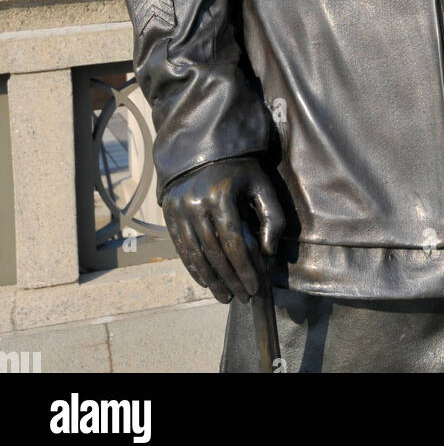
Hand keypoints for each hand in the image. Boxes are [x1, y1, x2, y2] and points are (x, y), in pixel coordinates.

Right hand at [162, 156, 285, 303]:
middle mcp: (196, 203)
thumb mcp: (261, 184)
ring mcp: (179, 209)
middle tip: (242, 297)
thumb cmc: (239, 169)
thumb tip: (268, 252)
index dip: (245, 269)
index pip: (234, 242)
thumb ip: (272, 216)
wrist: (203, 147)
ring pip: (196, 254)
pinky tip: (206, 281)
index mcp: (221, 195)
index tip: (255, 287)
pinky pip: (182, 248)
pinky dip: (194, 268)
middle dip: (231, 279)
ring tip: (225, 296)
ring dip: (211, 280)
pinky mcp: (169, 214)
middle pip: (215, 253)